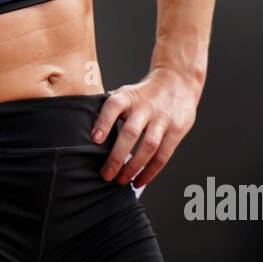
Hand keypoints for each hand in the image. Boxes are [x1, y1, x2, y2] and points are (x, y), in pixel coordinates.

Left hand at [92, 67, 198, 188]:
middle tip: (106, 174)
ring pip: (148, 146)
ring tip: (121, 181)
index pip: (113, 106)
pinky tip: (139, 181)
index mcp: (128, 96)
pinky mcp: (177, 129)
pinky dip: (150, 171)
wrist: (178, 80)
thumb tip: (84, 131)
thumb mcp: (126, 93)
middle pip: (130, 133)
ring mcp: (163, 118)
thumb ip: (109, 110)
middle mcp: (145, 107)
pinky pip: (163, 155)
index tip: (94, 140)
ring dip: (134, 167)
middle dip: (117, 156)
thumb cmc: (143, 93)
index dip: (103, 122)